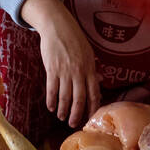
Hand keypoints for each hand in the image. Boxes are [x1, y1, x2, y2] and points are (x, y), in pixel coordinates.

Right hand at [21, 0, 99, 127]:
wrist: (57, 26)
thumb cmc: (74, 39)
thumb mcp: (88, 53)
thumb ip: (92, 69)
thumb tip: (98, 82)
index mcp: (90, 69)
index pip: (94, 93)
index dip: (92, 108)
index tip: (89, 118)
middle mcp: (79, 72)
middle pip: (79, 99)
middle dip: (76, 114)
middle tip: (73, 124)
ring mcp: (65, 71)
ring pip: (65, 96)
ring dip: (63, 110)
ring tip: (61, 117)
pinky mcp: (52, 69)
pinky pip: (52, 89)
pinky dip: (51, 100)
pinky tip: (50, 107)